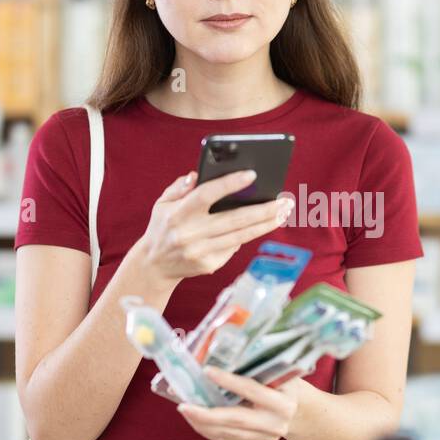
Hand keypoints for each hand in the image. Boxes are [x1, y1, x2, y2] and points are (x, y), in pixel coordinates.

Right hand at [134, 170, 293, 285]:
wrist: (154, 265)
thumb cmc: (163, 226)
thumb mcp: (162, 203)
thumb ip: (179, 187)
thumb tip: (197, 175)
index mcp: (178, 214)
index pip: (206, 195)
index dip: (229, 184)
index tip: (252, 174)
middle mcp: (190, 234)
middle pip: (233, 220)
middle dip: (263, 210)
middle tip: (286, 200)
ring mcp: (201, 252)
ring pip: (241, 236)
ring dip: (265, 224)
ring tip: (284, 212)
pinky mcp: (209, 265)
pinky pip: (233, 247)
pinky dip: (247, 236)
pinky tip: (262, 225)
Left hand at [176, 366, 299, 439]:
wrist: (300, 412)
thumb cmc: (285, 384)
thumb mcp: (280, 372)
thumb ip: (258, 365)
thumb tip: (221, 346)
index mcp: (284, 403)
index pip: (252, 390)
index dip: (229, 381)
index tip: (206, 370)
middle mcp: (275, 424)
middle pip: (235, 419)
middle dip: (206, 414)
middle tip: (183, 405)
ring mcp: (265, 438)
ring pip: (227, 433)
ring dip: (202, 423)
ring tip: (185, 410)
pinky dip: (207, 430)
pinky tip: (195, 419)